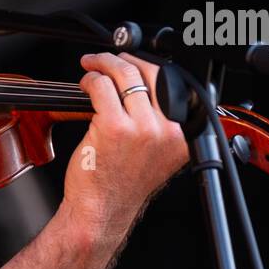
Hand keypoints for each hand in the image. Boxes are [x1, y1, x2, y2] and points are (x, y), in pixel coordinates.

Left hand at [61, 53, 188, 241]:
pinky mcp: (114, 127)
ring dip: (104, 64)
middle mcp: (169, 130)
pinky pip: (103, 87)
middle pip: (151, 72)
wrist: (101, 211)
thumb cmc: (121, 184)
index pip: (174, 83)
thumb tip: (145, 86)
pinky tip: (85, 83)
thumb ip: (160, 123)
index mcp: (183, 134)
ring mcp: (143, 128)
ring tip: (92, 66)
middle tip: (106, 59)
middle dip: (125, 58)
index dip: (150, 65)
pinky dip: (91, 79)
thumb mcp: (157, 153)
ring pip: (125, 75)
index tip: (134, 60)